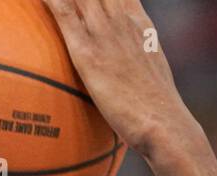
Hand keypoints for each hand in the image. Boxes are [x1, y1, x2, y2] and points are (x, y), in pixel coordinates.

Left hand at [42, 0, 196, 156]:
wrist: (164, 123)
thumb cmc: (158, 112)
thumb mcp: (152, 78)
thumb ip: (139, 65)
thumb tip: (131, 76)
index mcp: (140, 24)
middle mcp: (122, 20)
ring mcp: (105, 33)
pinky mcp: (89, 52)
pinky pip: (64, 13)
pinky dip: (52, 1)